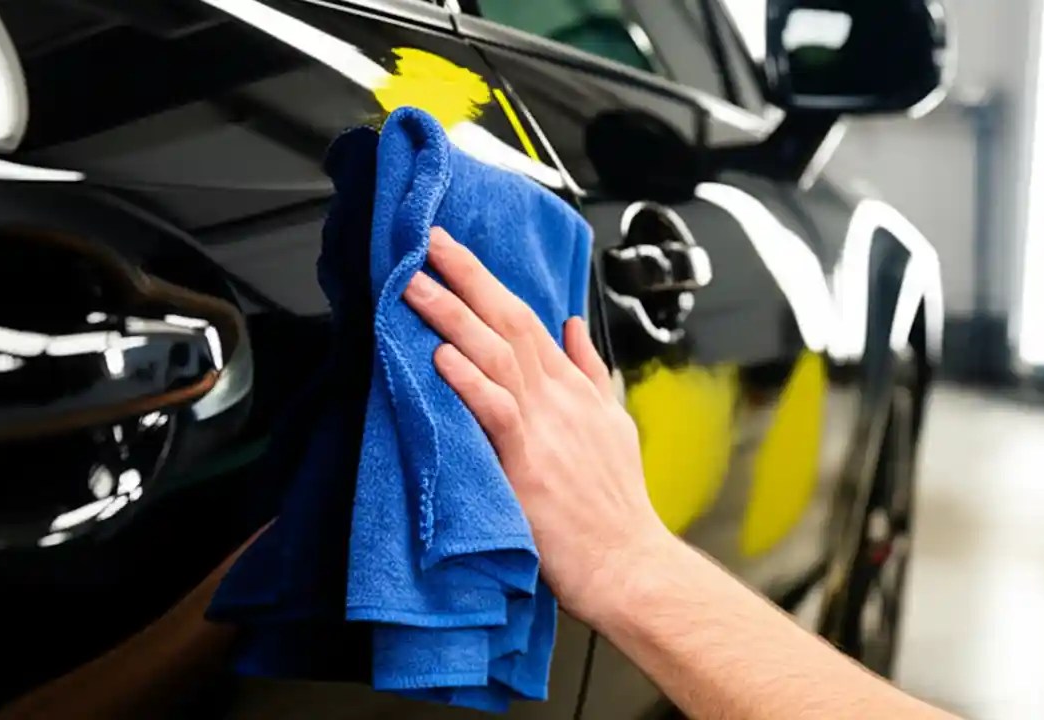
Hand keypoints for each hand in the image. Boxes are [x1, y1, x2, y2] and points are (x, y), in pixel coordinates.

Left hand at [403, 227, 672, 621]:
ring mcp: (545, 426)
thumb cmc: (616, 504)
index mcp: (574, 388)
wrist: (628, 560)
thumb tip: (573, 326)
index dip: (489, 282)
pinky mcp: (528, 462)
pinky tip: (441, 356)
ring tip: (415, 285)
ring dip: (453, 315)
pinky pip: (495, 409)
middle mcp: (559, 397)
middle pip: (509, 320)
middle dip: (468, 277)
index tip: (456, 254)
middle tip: (430, 242)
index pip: (529, 318)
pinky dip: (468, 380)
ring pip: (496, 354)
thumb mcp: (614, 424)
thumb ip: (589, 372)